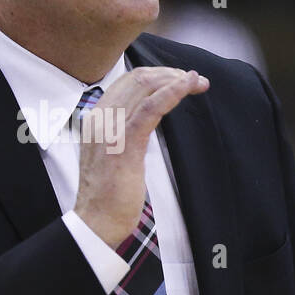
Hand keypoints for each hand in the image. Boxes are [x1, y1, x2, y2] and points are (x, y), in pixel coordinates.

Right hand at [73, 67, 208, 249]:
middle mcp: (100, 117)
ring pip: (145, 88)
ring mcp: (111, 128)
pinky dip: (172, 92)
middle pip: (138, 79)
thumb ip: (125, 131)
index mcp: (96, 118)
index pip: (127, 82)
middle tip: (195, 80)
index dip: (157, 75)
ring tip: (198, 82)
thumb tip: (147, 118)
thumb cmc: (109, 193)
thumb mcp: (114, 153)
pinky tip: (187, 87)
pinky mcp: (125, 143)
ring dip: (177, 80)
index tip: (180, 79)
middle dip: (170, 74)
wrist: (97, 220)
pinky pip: (151, 108)